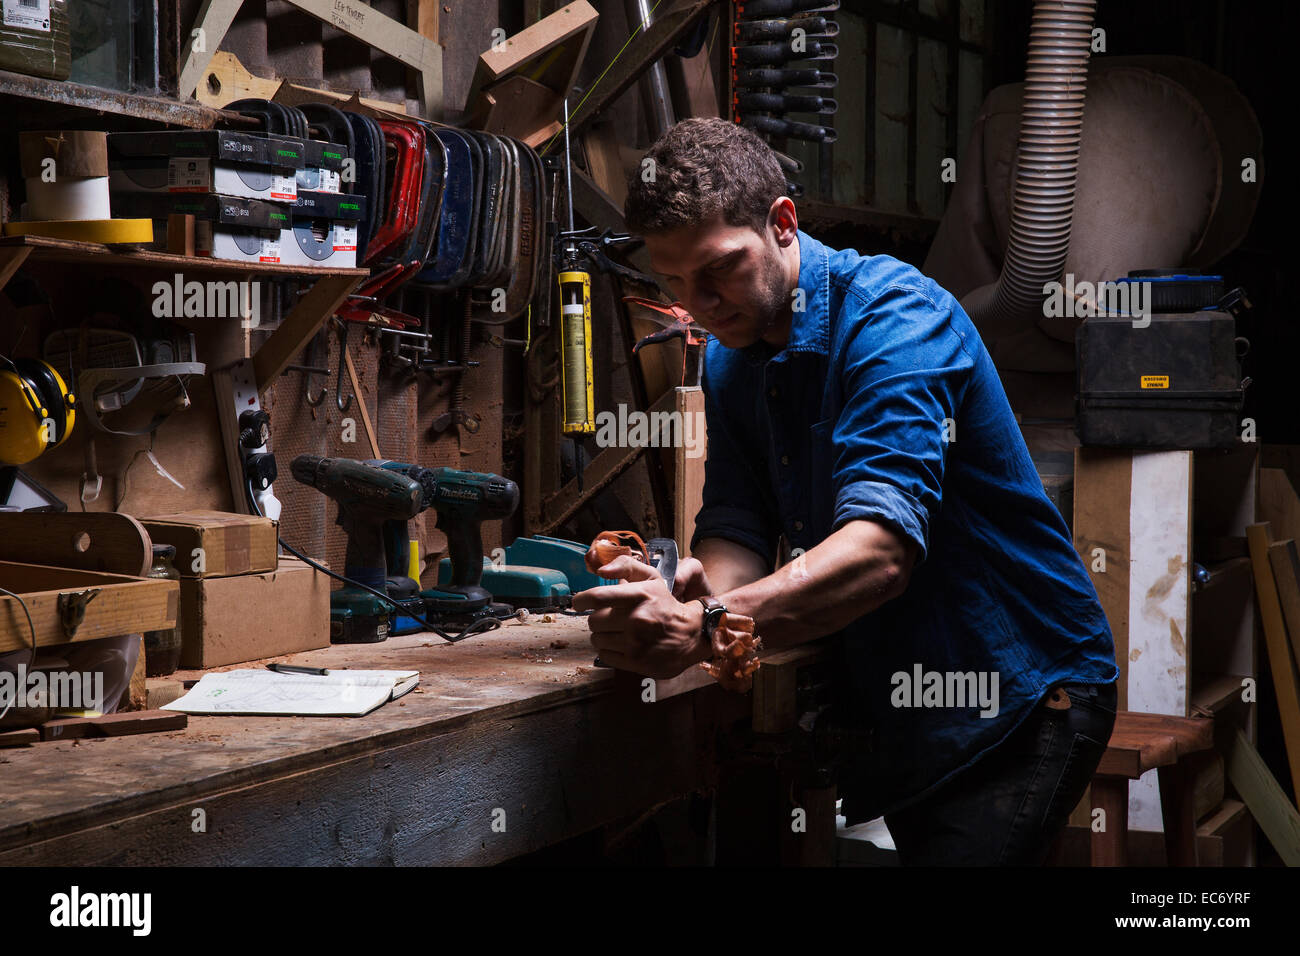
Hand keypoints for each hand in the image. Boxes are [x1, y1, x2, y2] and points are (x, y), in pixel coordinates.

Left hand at [572, 554, 710, 678]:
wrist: (690, 635)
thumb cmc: (666, 604)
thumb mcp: (652, 578)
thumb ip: (626, 566)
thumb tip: (601, 569)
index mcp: (640, 595)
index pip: (597, 597)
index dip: (581, 600)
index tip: (579, 602)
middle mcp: (637, 619)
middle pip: (593, 621)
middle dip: (598, 618)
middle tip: (610, 618)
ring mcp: (636, 643)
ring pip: (597, 639)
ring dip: (602, 635)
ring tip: (617, 631)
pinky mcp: (635, 662)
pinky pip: (604, 655)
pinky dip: (608, 650)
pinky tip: (621, 644)